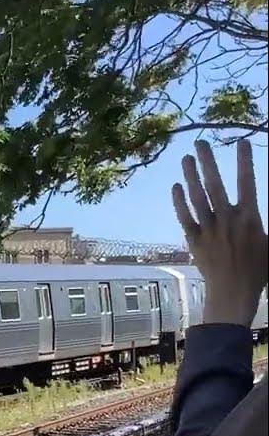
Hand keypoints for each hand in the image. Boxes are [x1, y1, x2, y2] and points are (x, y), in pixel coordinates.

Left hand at [172, 138, 267, 326]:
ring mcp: (209, 229)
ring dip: (191, 176)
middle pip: (215, 185)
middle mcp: (228, 220)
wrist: (233, 293)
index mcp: (250, 218)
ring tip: (186, 158)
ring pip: (197, 198)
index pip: (247, 183)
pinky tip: (176, 186)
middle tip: (200, 143)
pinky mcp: (194, 240)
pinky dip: (179, 201)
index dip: (244, 161)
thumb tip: (264, 215)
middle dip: (208, 162)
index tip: (241, 142)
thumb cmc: (259, 270)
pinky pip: (184, 217)